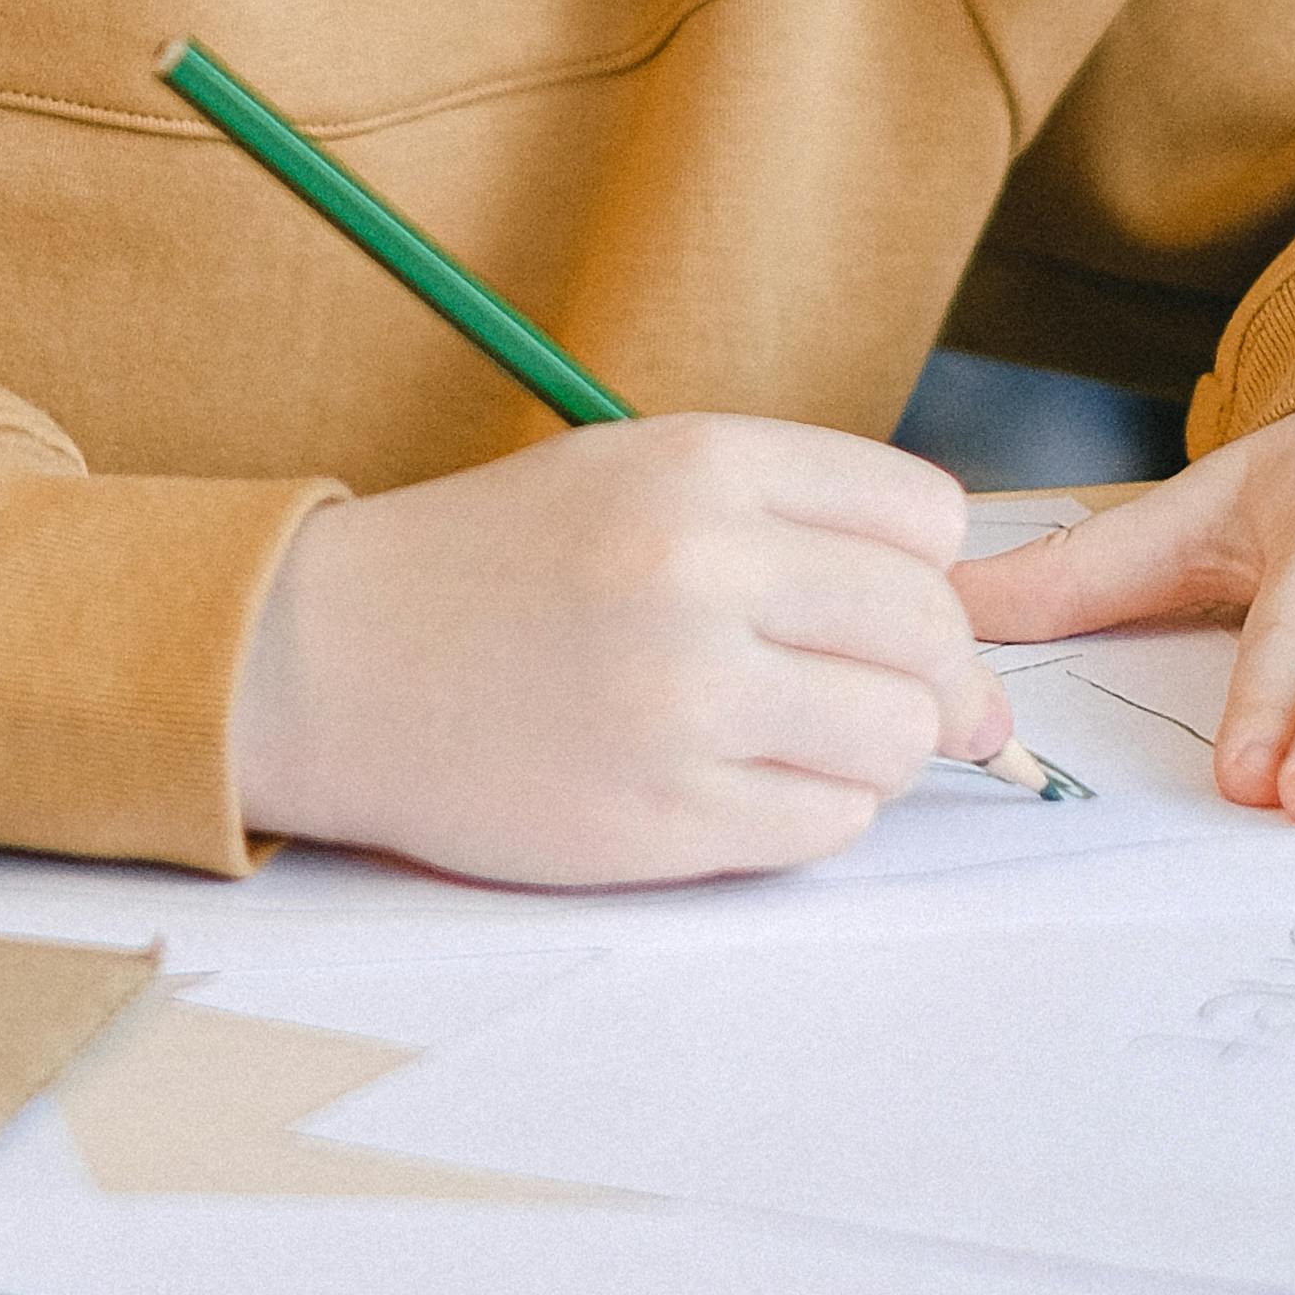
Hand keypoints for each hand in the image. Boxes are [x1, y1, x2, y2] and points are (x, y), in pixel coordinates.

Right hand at [234, 418, 1013, 885]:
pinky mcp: (661, 817)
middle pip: (931, 634)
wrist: (327, 665)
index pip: (927, 517)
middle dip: (932, 677)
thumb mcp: (636, 475)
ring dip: (875, 752)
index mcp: (701, 466)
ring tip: (793, 738)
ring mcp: (683, 700)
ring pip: (898, 739)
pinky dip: (812, 814)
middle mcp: (701, 571)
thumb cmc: (496, 568)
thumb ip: (795, 524)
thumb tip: (967, 646)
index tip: (880, 602)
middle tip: (885, 697)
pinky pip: (828, 827)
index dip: (922, 569)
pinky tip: (740, 783)